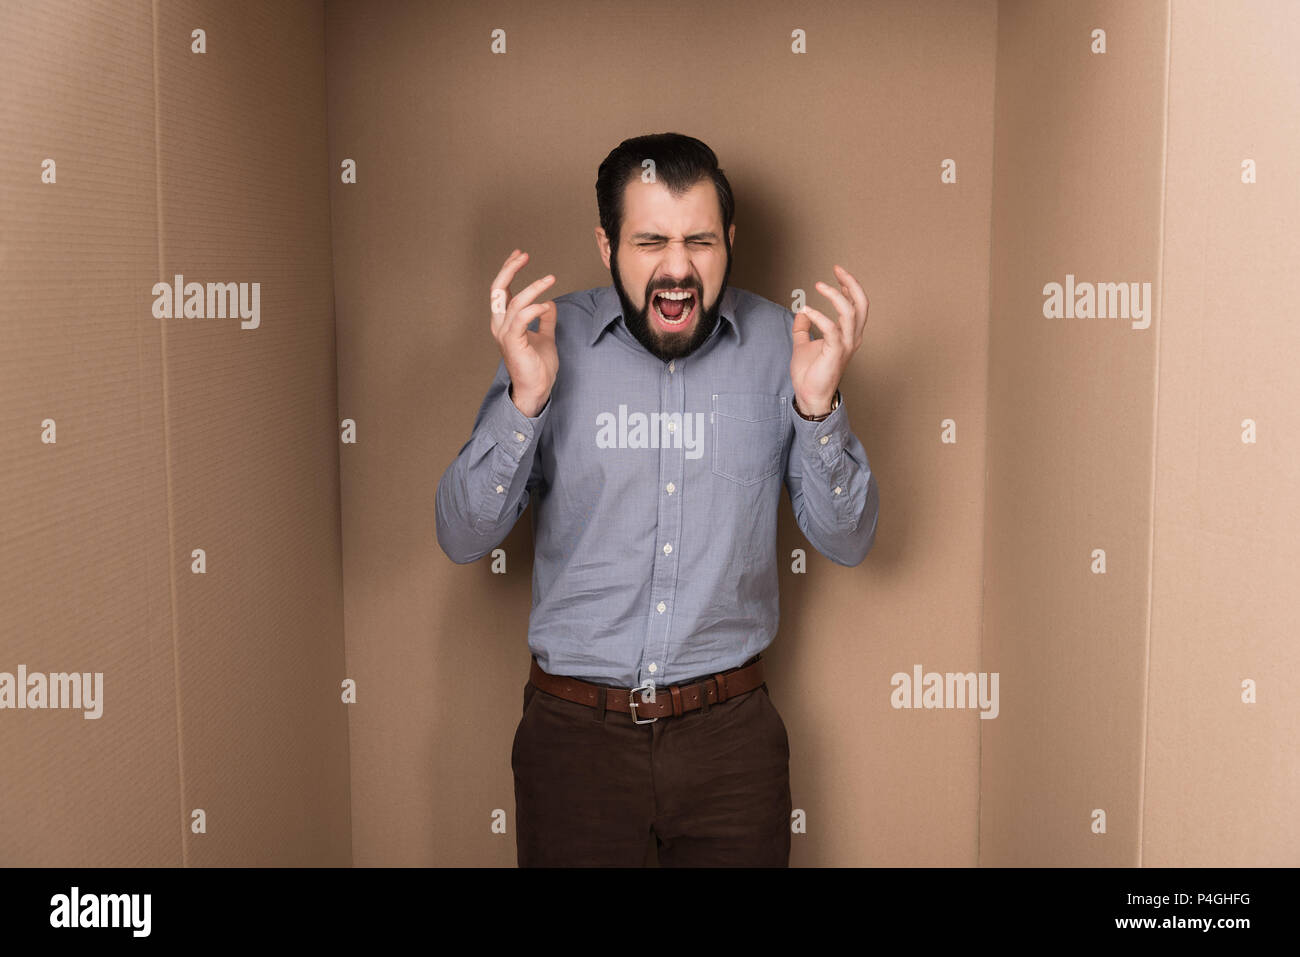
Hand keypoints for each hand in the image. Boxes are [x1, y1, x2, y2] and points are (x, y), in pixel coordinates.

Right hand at [490, 249, 557, 415]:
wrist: (537, 389)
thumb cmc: (538, 366)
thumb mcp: (545, 337)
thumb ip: (545, 320)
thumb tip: (549, 303)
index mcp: (505, 322)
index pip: (501, 290)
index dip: (508, 270)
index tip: (520, 255)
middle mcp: (500, 325)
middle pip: (498, 289)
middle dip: (509, 269)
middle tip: (523, 255)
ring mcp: (504, 334)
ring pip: (513, 301)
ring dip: (533, 287)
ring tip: (550, 279)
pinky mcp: (513, 342)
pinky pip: (521, 318)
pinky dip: (535, 308)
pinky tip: (547, 305)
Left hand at [791, 264, 869, 414]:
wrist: (809, 395)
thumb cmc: (810, 373)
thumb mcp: (803, 344)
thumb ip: (803, 327)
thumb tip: (802, 311)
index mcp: (848, 334)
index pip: (856, 304)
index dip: (849, 286)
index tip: (837, 272)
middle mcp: (852, 338)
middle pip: (861, 304)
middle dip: (852, 283)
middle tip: (838, 270)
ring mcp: (846, 345)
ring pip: (850, 313)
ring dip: (835, 295)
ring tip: (820, 286)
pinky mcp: (835, 353)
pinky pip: (831, 329)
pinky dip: (819, 316)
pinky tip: (807, 310)